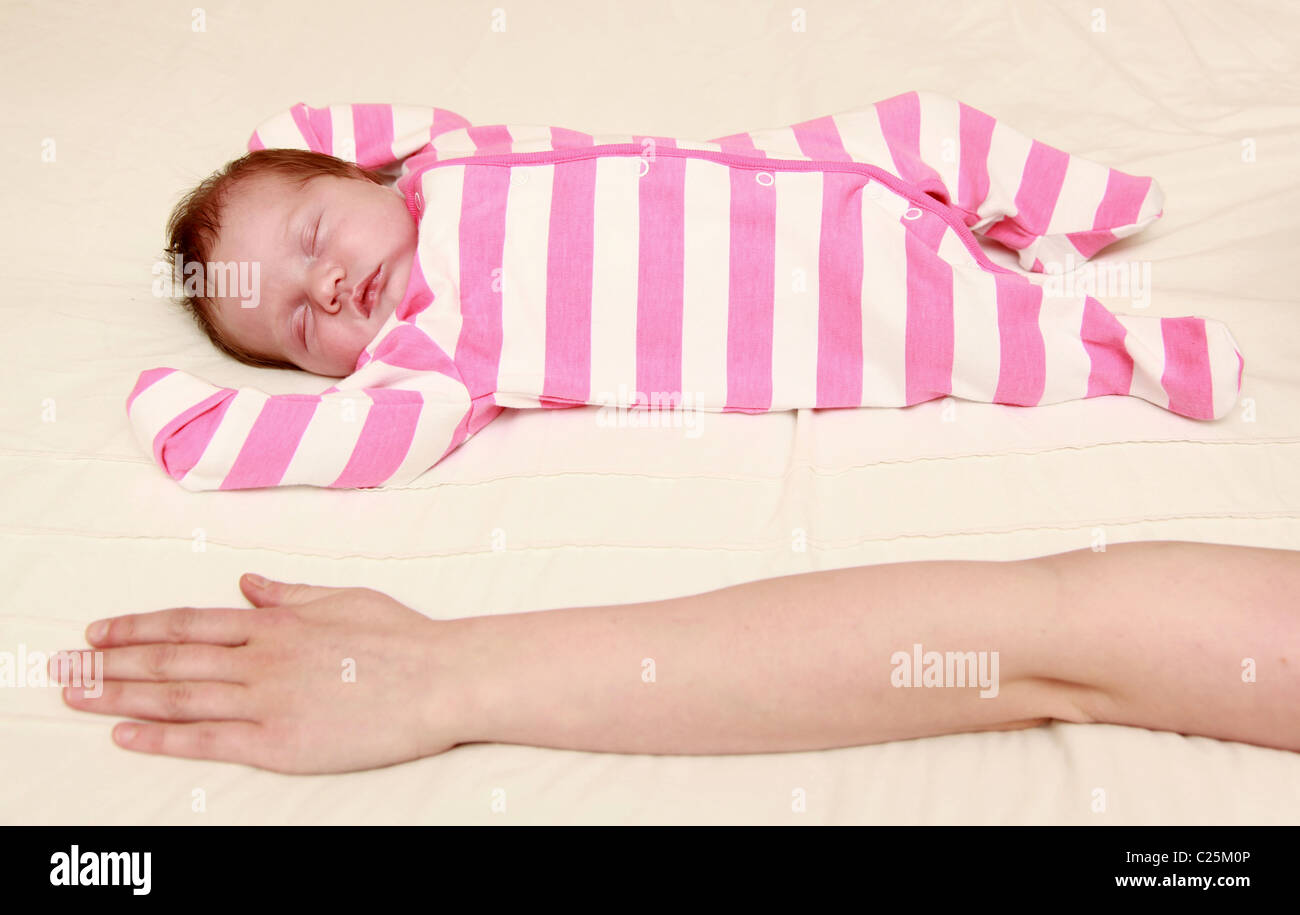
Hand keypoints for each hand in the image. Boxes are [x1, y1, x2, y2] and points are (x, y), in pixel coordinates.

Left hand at [54, 575, 467, 773]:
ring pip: (176, 696)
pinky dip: (160, 736)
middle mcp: (260, 657)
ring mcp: (266, 699)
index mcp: (276, 622)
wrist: (441, 677)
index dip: (136, 628)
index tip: (97, 633)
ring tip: (74, 696)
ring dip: (118, 695)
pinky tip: (126, 733)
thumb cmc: (402, 638)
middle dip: (108, 663)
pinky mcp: (279, 741)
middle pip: (168, 659)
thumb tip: (247, 584)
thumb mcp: (342, 598)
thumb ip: (289, 594)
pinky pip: (207, 739)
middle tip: (60, 668)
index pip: (187, 623)